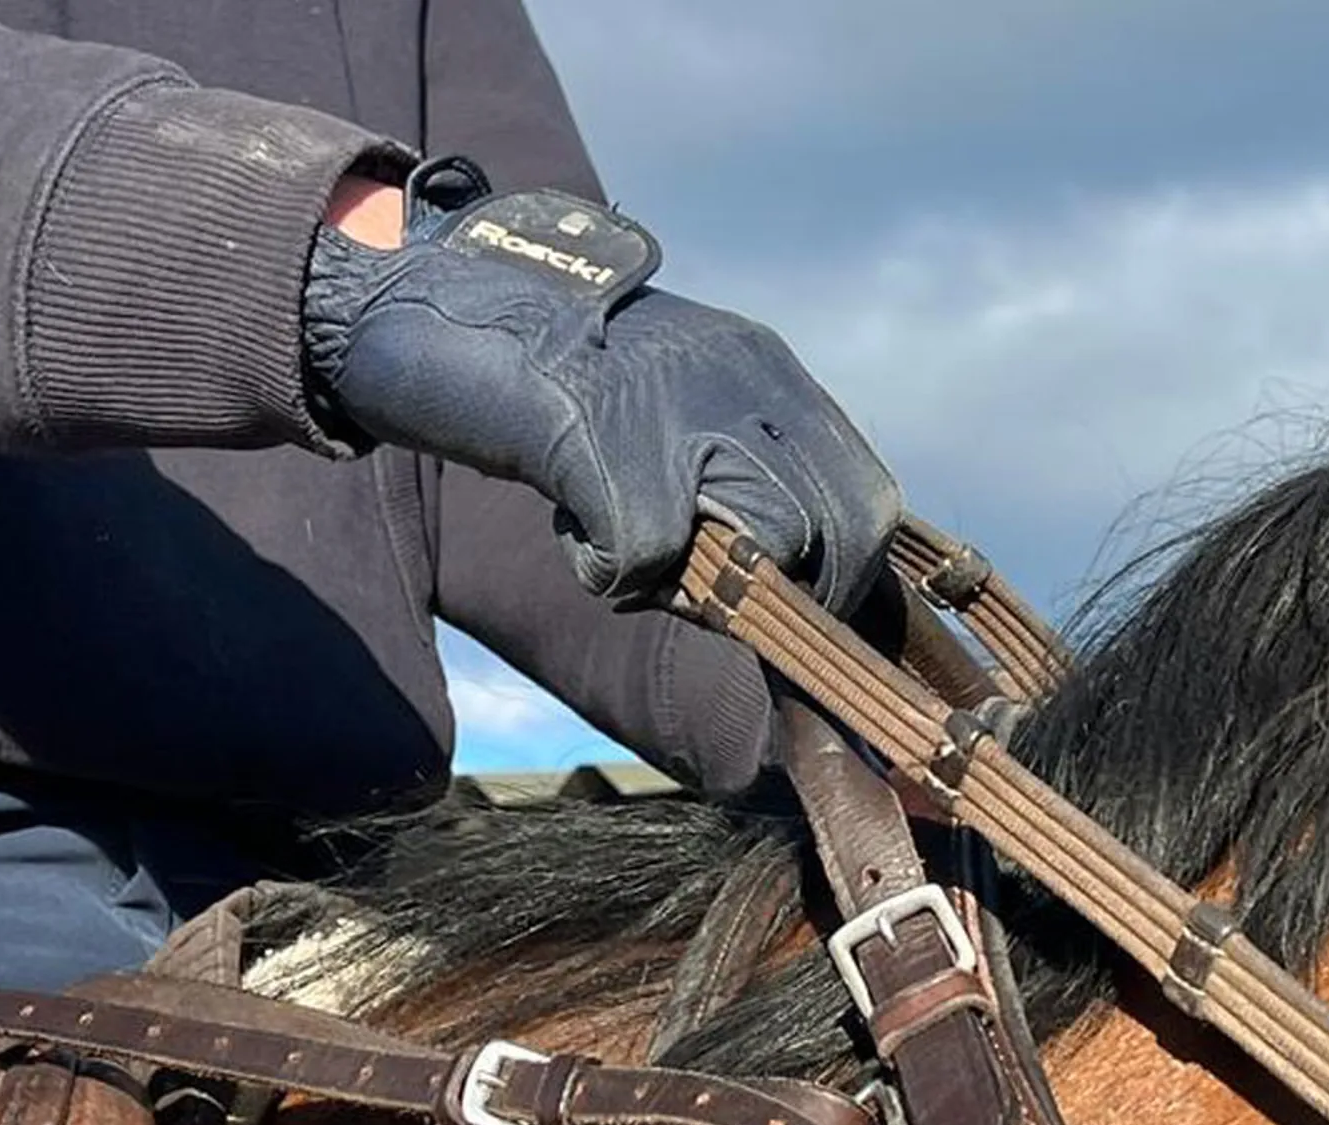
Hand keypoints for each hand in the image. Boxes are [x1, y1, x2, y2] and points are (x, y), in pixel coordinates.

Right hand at [303, 160, 900, 612]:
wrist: (457, 311)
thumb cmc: (569, 381)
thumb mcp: (687, 398)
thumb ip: (745, 468)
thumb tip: (791, 578)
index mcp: (772, 372)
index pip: (872, 500)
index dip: (848, 573)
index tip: (811, 609)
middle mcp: (745, 384)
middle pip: (842, 535)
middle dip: (798, 597)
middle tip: (720, 603)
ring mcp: (681, 412)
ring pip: (764, 554)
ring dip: (701, 591)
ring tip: (634, 560)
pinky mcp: (608, 445)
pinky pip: (644, 562)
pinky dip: (605, 573)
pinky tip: (574, 531)